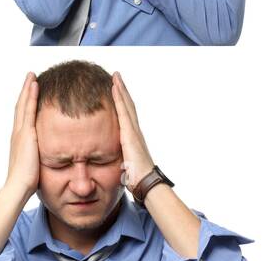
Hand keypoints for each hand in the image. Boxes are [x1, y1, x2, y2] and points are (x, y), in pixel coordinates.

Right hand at [6, 72, 40, 198]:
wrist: (18, 187)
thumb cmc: (26, 183)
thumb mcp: (34, 167)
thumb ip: (38, 159)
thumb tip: (45, 160)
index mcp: (19, 140)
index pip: (22, 117)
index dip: (25, 104)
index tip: (30, 92)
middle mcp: (17, 133)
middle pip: (20, 107)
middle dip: (25, 92)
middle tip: (29, 77)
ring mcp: (20, 132)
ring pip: (23, 104)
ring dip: (27, 89)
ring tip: (32, 76)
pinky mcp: (26, 133)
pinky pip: (28, 109)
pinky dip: (31, 95)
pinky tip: (35, 85)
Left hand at [111, 72, 155, 192]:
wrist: (146, 184)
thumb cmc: (136, 179)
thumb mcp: (124, 165)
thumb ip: (120, 159)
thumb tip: (117, 162)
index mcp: (131, 138)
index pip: (126, 115)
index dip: (121, 102)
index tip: (115, 89)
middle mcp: (134, 132)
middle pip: (128, 106)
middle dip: (122, 91)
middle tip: (116, 76)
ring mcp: (133, 132)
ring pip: (127, 105)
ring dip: (121, 90)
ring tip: (115, 76)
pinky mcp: (130, 134)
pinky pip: (123, 112)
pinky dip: (119, 99)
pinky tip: (114, 88)